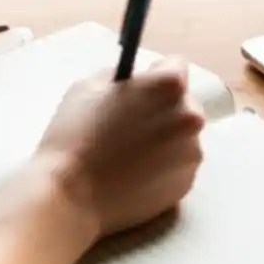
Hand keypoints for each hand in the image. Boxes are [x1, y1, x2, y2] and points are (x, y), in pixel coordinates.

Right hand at [27, 57, 205, 240]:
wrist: (71, 196)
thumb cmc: (75, 136)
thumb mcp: (89, 86)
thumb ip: (121, 77)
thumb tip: (134, 81)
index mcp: (170, 86)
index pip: (175, 66)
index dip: (153, 75)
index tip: (139, 89)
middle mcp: (190, 117)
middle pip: (182, 103)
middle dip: (161, 109)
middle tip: (130, 124)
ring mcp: (191, 153)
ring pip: (182, 136)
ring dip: (164, 139)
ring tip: (129, 154)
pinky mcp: (186, 183)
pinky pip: (178, 165)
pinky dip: (163, 167)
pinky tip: (134, 173)